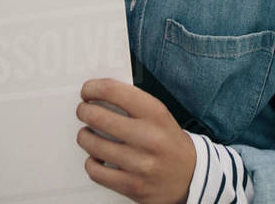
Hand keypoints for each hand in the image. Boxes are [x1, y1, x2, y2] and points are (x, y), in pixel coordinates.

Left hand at [76, 78, 196, 203]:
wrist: (191, 177)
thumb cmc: (168, 141)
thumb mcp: (159, 114)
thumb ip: (132, 102)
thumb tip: (97, 93)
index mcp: (155, 114)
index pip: (114, 91)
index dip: (93, 88)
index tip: (87, 90)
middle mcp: (149, 137)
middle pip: (98, 117)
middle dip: (83, 111)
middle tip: (83, 111)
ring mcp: (140, 164)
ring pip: (92, 144)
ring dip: (84, 136)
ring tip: (88, 134)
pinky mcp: (133, 186)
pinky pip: (95, 171)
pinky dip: (91, 162)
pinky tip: (97, 157)